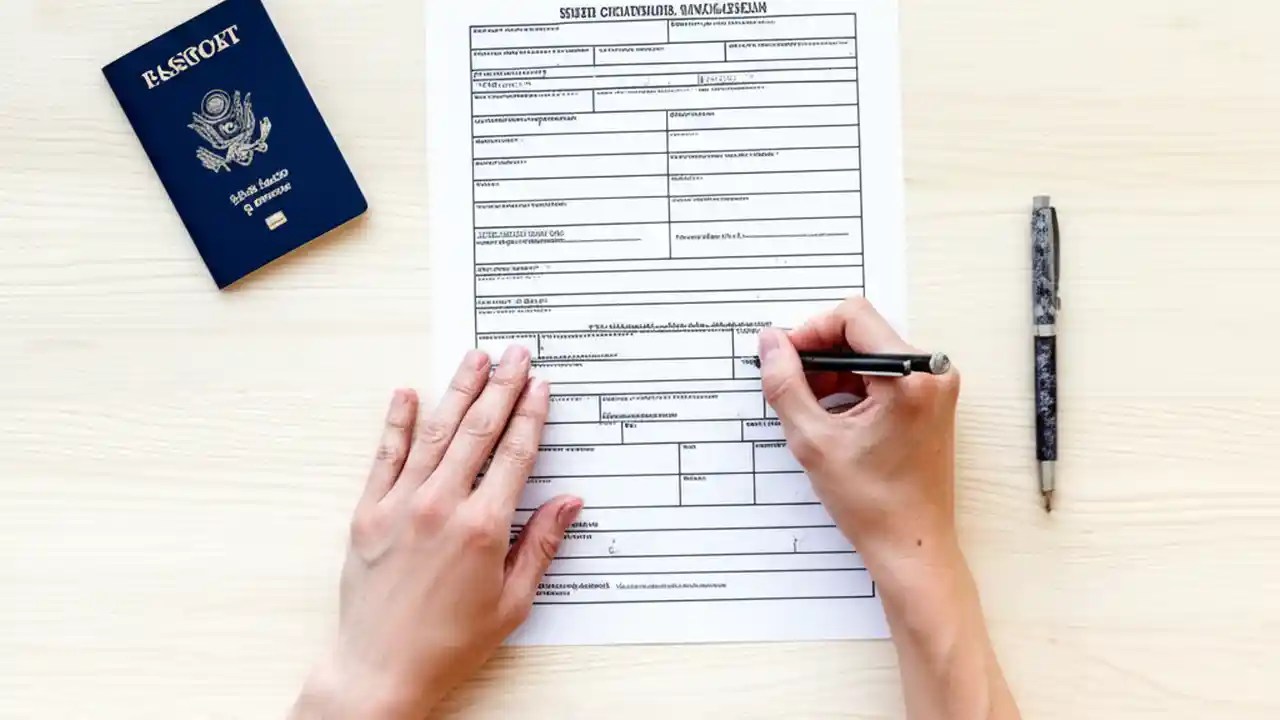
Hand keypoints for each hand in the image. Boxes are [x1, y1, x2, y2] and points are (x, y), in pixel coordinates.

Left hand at [292, 347, 580, 719]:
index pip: (515, 454)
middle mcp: (441, 506)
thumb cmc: (449, 645)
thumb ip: (541, 545)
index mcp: (483, 527)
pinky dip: (396, 423)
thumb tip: (569, 503)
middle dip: (501, 387)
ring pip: (435, 432)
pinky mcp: (368, 514)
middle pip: (478, 430)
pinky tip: (407, 395)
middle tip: (514, 355)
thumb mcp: (512, 602)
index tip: (540, 387)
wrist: (380, 670)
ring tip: (473, 359)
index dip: (531, 415)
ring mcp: (401, 505)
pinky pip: (385, 456)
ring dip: (457, 392)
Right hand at [760, 299, 1019, 718]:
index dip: (810, 331)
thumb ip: (786, 384)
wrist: (912, 545)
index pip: (852, 316)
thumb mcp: (813, 439)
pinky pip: (883, 375)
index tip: (785, 357)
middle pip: (861, 333)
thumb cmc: (872, 503)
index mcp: (911, 375)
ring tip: (808, 410)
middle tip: (789, 386)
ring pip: (869, 354)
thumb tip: (771, 344)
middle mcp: (932, 372)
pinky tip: (831, 419)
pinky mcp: (930, 402)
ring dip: (833, 373)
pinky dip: (852, 388)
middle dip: (819, 355)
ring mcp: (934, 387)